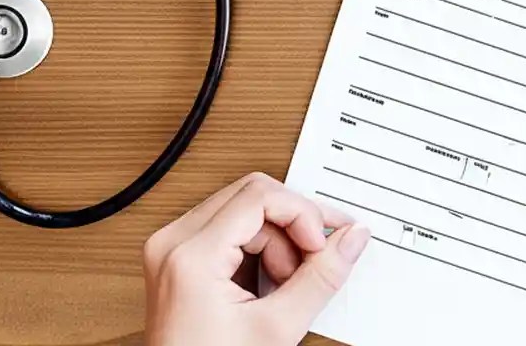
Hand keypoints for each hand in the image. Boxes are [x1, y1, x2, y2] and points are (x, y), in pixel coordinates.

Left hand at [143, 172, 370, 345]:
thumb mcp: (277, 328)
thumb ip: (321, 278)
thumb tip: (351, 238)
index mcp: (190, 255)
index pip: (260, 196)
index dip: (302, 214)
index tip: (323, 244)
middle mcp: (173, 242)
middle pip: (252, 197)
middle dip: (293, 226)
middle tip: (315, 258)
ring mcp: (173, 248)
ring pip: (244, 211)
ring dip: (279, 240)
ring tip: (288, 283)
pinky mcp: (180, 257)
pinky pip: (230, 229)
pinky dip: (261, 249)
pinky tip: (270, 282)